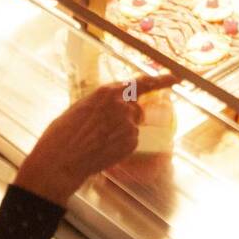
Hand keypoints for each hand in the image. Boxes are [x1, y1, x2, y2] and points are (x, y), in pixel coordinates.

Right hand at [13, 75, 178, 205]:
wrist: (62, 160)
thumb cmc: (64, 133)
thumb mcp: (81, 106)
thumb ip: (103, 102)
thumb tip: (112, 104)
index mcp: (108, 91)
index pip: (142, 82)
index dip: (162, 79)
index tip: (176, 77)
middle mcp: (122, 105)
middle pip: (136, 106)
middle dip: (127, 114)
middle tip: (106, 126)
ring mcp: (129, 125)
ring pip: (133, 124)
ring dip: (121, 130)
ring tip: (98, 140)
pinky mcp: (131, 142)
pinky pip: (131, 140)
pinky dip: (121, 144)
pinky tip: (103, 148)